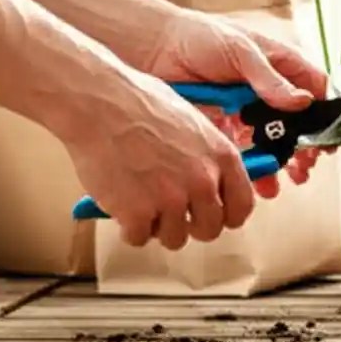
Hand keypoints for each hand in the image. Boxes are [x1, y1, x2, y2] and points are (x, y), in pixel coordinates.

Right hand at [63, 69, 254, 249]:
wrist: (98, 103)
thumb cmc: (139, 102)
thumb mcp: (192, 122)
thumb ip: (207, 155)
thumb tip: (213, 180)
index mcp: (222, 156)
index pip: (242, 206)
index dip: (227, 216)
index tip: (214, 216)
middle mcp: (203, 181)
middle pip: (210, 229)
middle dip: (191, 226)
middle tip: (172, 213)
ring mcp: (171, 199)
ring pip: (175, 239)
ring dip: (157, 226)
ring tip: (141, 201)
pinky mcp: (137, 213)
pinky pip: (139, 238)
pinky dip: (128, 228)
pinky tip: (120, 205)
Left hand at [141, 9, 340, 197]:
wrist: (153, 49)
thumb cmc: (199, 37)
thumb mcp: (241, 52)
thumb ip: (270, 79)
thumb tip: (302, 102)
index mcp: (281, 66)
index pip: (317, 91)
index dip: (332, 115)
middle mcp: (269, 90)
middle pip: (300, 123)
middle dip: (309, 146)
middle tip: (309, 164)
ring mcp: (248, 110)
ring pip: (277, 141)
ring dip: (287, 161)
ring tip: (292, 178)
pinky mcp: (226, 128)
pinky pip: (248, 152)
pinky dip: (258, 168)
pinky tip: (263, 182)